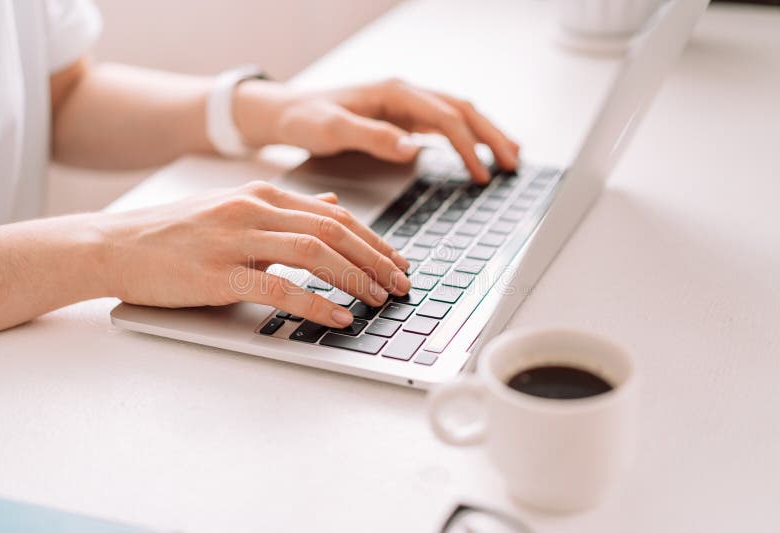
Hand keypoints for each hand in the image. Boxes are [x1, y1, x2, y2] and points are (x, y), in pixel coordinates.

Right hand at [100, 182, 410, 327]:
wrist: (115, 245)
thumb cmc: (176, 233)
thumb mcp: (236, 210)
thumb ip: (287, 210)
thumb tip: (333, 205)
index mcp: (262, 195)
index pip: (335, 214)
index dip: (374, 239)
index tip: (398, 262)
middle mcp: (253, 210)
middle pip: (333, 231)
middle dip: (376, 259)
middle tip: (402, 285)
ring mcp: (234, 240)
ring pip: (313, 253)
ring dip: (355, 277)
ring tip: (380, 299)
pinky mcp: (217, 274)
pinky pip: (278, 288)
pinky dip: (316, 303)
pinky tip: (339, 317)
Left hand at [234, 78, 518, 183]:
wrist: (287, 112)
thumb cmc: (305, 119)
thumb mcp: (332, 129)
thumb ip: (372, 136)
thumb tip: (414, 147)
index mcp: (394, 93)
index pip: (445, 117)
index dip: (468, 146)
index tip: (482, 174)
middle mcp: (404, 93)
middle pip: (462, 109)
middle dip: (490, 136)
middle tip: (514, 164)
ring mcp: (405, 103)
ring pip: (458, 113)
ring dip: (485, 133)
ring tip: (510, 156)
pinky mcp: (401, 116)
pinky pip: (443, 122)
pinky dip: (466, 136)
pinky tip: (476, 151)